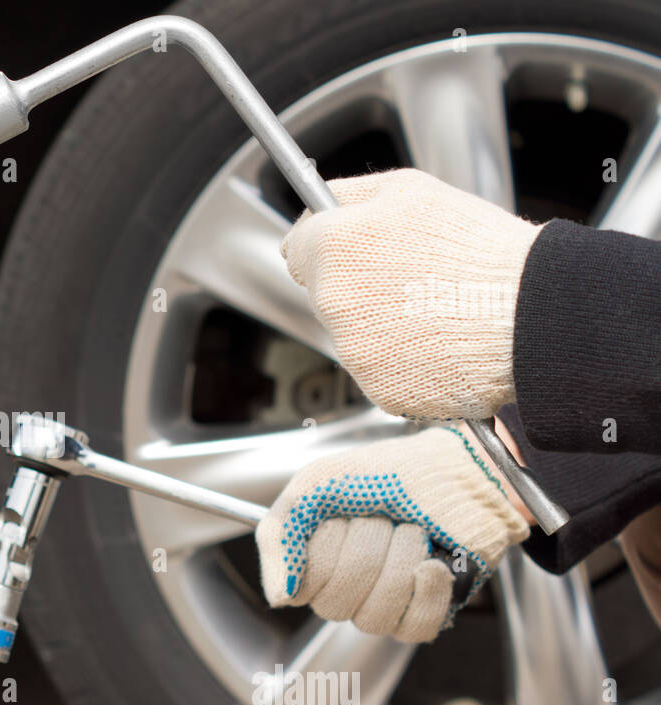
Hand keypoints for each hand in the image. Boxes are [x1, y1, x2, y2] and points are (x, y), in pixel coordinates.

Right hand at [255, 427, 528, 641]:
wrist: (459, 471)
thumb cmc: (389, 472)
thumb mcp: (315, 484)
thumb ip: (278, 535)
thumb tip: (279, 597)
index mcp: (311, 558)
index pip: (298, 590)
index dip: (321, 554)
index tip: (338, 520)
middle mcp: (344, 586)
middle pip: (335, 604)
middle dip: (364, 551)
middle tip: (379, 519)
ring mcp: (384, 602)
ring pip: (373, 617)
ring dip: (398, 563)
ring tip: (411, 532)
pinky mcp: (424, 612)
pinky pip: (413, 628)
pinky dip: (426, 591)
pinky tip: (432, 563)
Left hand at [281, 168, 542, 420]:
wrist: (532, 315)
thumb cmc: (480, 251)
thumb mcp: (412, 190)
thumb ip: (351, 194)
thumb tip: (321, 203)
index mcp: (333, 247)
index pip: (297, 249)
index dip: (324, 247)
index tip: (344, 251)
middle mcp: (333, 301)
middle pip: (325, 294)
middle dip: (357, 286)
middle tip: (413, 279)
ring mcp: (353, 350)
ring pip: (352, 335)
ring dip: (379, 326)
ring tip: (434, 310)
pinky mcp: (377, 388)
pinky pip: (378, 370)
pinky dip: (401, 361)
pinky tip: (437, 342)